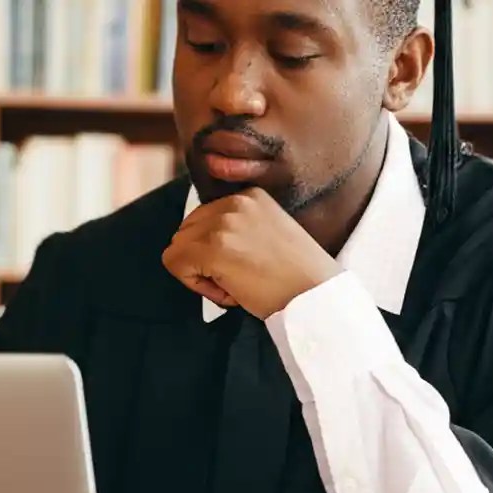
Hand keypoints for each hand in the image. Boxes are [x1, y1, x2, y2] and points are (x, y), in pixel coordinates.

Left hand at [162, 187, 341, 318]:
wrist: (317, 296)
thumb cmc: (298, 277)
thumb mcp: (269, 234)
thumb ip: (238, 228)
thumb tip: (198, 242)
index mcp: (250, 195)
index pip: (203, 219)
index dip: (215, 250)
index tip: (245, 266)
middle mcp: (234, 202)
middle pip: (186, 231)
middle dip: (204, 259)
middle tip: (240, 278)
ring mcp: (222, 224)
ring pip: (178, 248)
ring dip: (200, 273)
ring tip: (237, 283)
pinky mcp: (212, 249)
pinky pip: (175, 264)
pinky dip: (195, 284)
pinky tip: (230, 291)